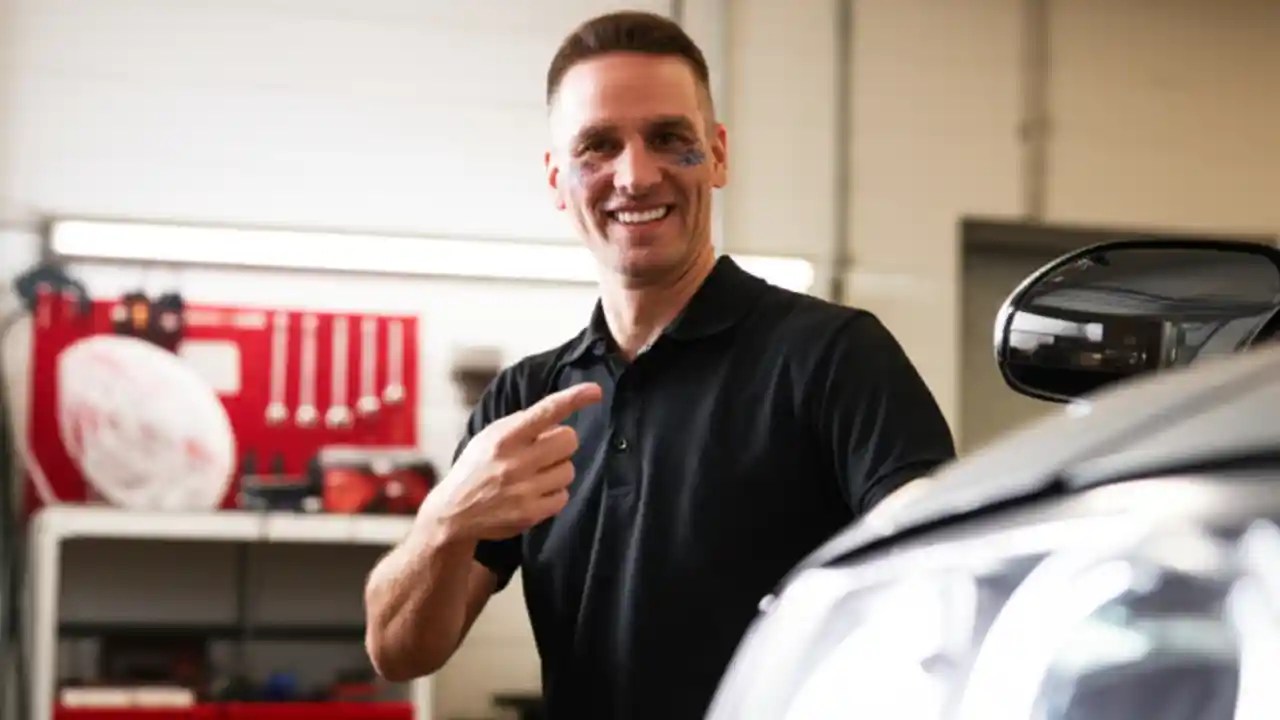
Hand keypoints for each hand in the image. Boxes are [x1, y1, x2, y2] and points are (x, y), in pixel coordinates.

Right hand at [421, 382, 603, 542]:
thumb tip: (557, 413)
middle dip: (562, 443)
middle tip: (547, 450)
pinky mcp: (531, 513)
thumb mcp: (489, 436)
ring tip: (535, 475)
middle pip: (569, 440)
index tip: (595, 391)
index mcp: (504, 437)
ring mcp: (524, 490)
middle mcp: (515, 462)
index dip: (573, 399)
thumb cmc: (476, 468)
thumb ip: (520, 424)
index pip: (546, 412)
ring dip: (558, 469)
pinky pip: (563, 496)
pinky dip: (554, 494)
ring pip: (569, 469)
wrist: (454, 513)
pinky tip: (535, 493)